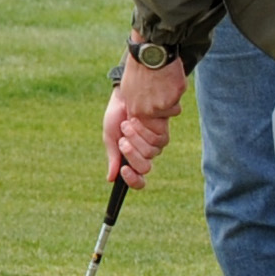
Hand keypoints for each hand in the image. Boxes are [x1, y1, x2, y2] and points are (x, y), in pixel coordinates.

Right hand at [103, 55, 187, 187]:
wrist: (124, 95)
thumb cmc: (116, 115)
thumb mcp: (111, 136)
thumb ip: (113, 156)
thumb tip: (111, 178)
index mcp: (131, 158)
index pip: (138, 179)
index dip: (133, 180)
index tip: (124, 171)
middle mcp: (145, 153)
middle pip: (145, 167)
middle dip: (132, 153)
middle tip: (122, 139)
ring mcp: (156, 144)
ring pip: (152, 153)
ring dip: (137, 138)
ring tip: (127, 123)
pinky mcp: (163, 131)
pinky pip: (159, 139)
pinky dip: (145, 129)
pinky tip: (137, 118)